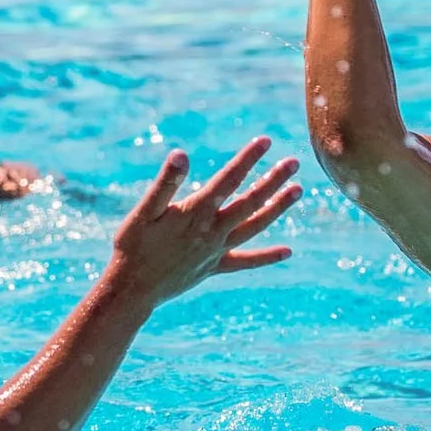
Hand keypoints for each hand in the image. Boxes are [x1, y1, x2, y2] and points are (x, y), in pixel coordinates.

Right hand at [102, 139, 299, 310]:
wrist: (131, 290)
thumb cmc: (133, 246)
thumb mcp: (144, 212)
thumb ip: (165, 183)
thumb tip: (181, 154)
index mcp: (196, 213)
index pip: (229, 180)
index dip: (248, 158)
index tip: (266, 140)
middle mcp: (213, 231)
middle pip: (251, 201)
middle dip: (273, 180)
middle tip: (295, 161)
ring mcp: (217, 250)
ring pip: (255, 226)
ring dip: (278, 208)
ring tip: (299, 190)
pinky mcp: (214, 267)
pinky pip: (245, 261)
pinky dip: (266, 256)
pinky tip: (288, 251)